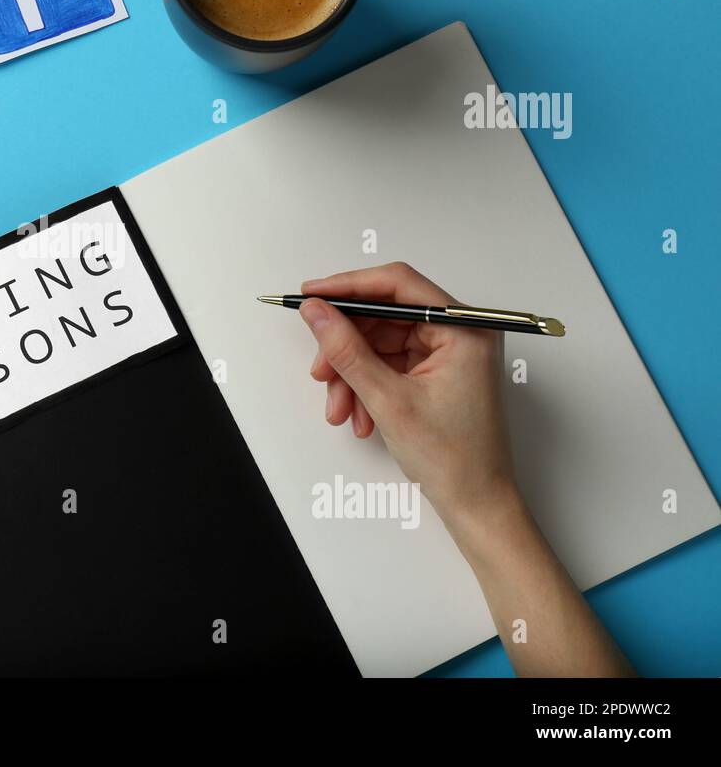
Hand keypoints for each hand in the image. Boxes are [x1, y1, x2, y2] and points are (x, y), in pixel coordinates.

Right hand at [298, 262, 515, 526]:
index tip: (312, 294)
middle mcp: (460, 333)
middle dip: (347, 346)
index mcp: (464, 329)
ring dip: (353, 373)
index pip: (398, 284)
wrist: (476, 504)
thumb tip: (316, 312)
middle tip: (321, 369)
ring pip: (380, 344)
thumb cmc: (454, 458)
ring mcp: (448, 353)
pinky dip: (366, 385)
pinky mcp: (436, 372)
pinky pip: (388, 364)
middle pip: (385, 316)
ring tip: (339, 407)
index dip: (349, 286)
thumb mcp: (388, 400)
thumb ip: (347, 350)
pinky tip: (358, 415)